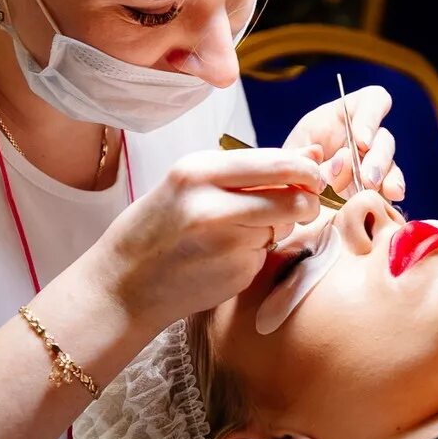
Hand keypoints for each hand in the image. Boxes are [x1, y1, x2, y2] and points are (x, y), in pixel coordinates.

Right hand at [84, 146, 323, 326]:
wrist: (123, 284)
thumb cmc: (159, 228)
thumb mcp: (193, 184)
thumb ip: (251, 170)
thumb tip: (314, 155)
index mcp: (199, 170)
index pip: (276, 161)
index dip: (305, 170)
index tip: (312, 176)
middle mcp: (212, 204)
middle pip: (292, 196)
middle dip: (308, 200)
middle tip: (304, 204)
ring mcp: (225, 242)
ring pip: (282, 225)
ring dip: (280, 227)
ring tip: (245, 231)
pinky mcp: (235, 272)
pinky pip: (267, 254)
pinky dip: (258, 253)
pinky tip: (227, 256)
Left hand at [283, 85, 405, 200]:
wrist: (290, 192)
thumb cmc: (291, 163)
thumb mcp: (288, 152)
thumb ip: (303, 158)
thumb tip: (327, 173)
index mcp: (345, 116)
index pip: (372, 101)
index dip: (371, 117)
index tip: (361, 141)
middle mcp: (365, 137)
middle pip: (384, 138)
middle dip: (376, 158)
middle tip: (366, 178)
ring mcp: (373, 163)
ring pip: (390, 163)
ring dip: (384, 176)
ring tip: (371, 188)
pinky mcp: (377, 188)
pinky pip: (391, 186)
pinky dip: (391, 190)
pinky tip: (391, 196)